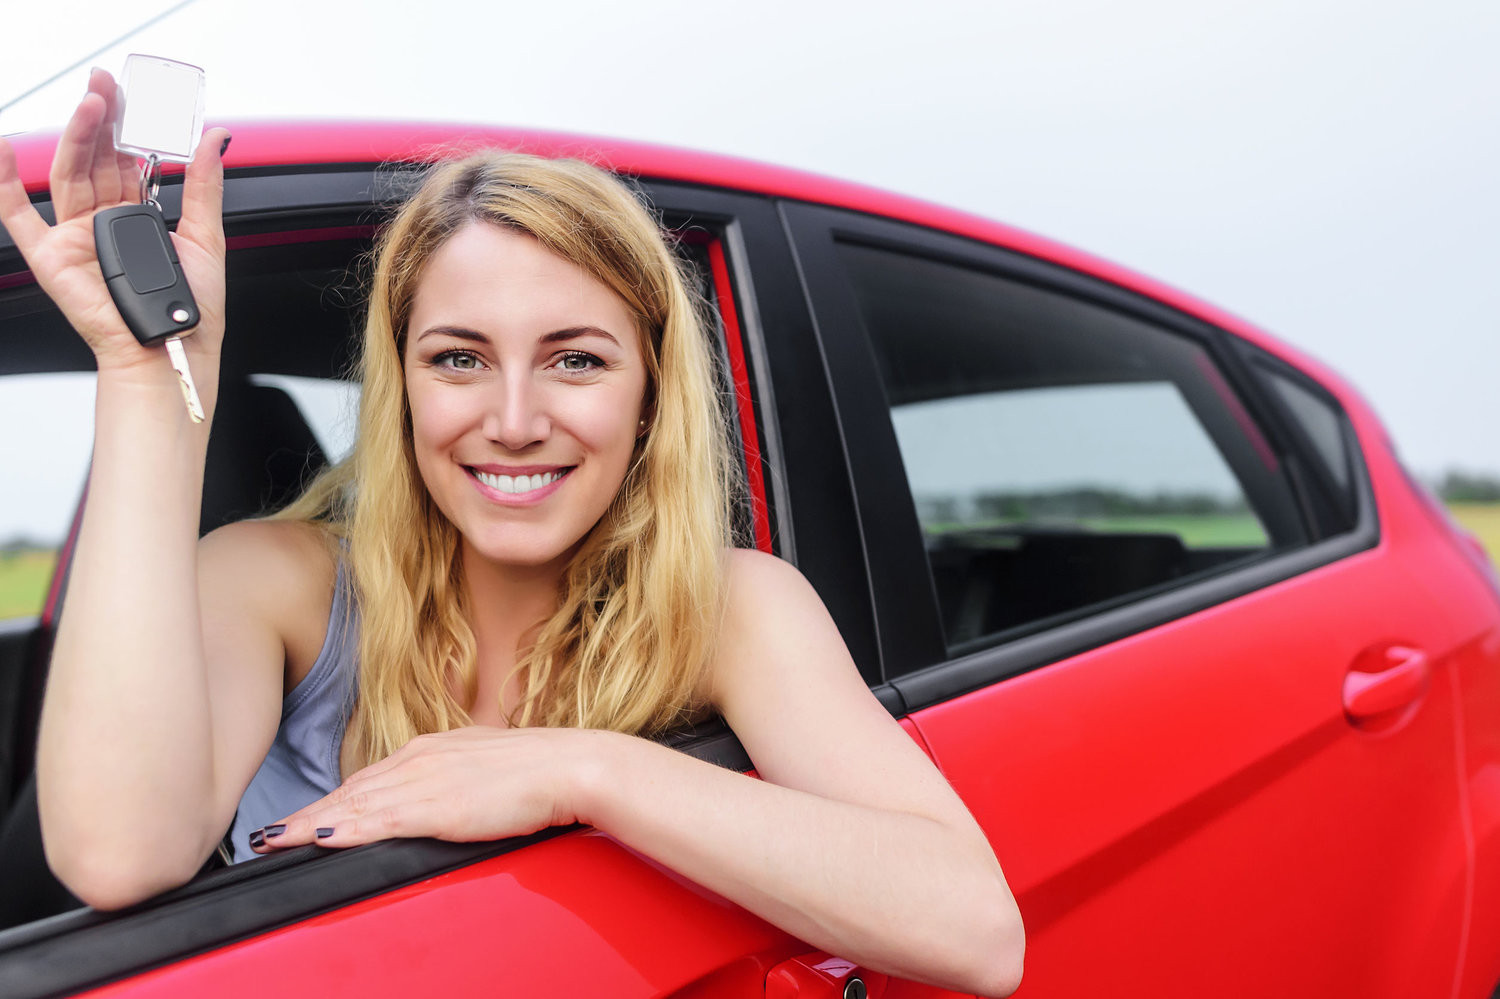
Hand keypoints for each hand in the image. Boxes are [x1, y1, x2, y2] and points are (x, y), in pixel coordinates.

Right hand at [0, 69, 229, 373]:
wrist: (175, 349)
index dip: (128, 125)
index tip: (134, 92)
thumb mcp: (207, 237)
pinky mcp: (51, 257)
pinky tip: (3, 151)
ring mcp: (74, 236)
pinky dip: (4, 184)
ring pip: (69, 174)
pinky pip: (18, 217)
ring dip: (76, 136)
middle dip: (100, 119)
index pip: (127, 159)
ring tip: (90, 104)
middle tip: (105, 82)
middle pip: (96, 159)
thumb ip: (206, 184)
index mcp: (137, 215)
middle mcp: (103, 220)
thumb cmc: (192, 308)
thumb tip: (216, 138)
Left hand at [247, 726, 612, 853]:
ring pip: (355, 805)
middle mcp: (422, 759)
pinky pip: (380, 820)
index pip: (370, 779)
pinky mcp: (439, 806)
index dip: (332, 800)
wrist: (571, 766)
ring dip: (311, 823)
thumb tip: (443, 797)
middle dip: (306, 813)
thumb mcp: (486, 768)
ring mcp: (427, 781)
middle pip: (351, 792)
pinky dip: (345, 829)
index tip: (303, 816)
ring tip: (277, 838)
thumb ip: (456, 779)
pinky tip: (321, 838)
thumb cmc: (541, 770)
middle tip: (268, 833)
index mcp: (433, 750)